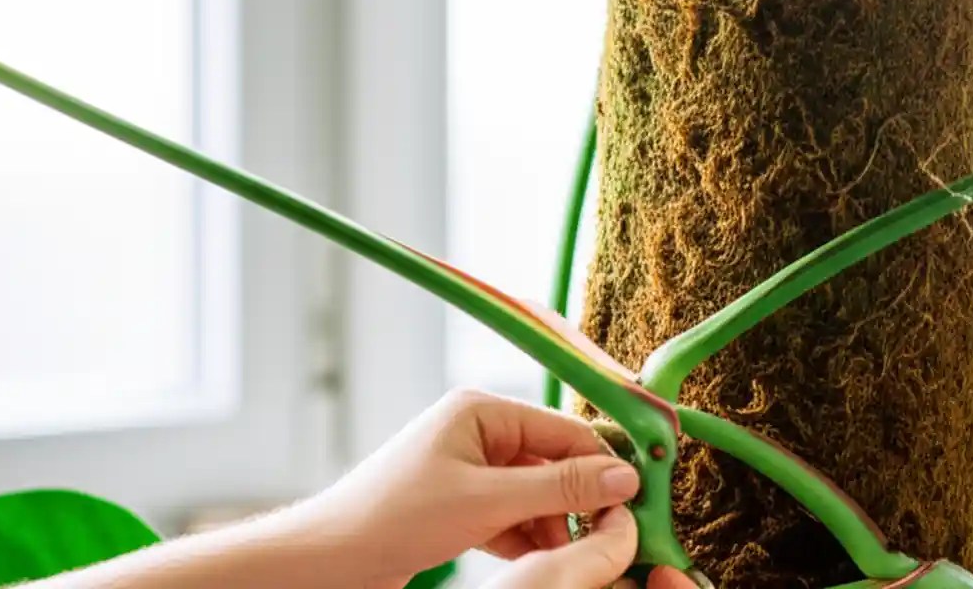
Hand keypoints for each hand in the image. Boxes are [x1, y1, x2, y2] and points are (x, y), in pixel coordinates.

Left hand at [304, 388, 697, 587]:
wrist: (330, 560)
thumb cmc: (392, 517)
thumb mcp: (486, 503)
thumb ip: (559, 488)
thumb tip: (624, 476)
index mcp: (480, 410)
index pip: (564, 429)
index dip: (604, 462)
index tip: (642, 493)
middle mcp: (477, 432)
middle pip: (553, 461)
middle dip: (581, 499)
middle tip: (616, 533)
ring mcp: (468, 469)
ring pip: (535, 493)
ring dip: (556, 524)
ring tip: (576, 556)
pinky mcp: (461, 503)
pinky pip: (512, 515)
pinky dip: (528, 537)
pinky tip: (540, 562)